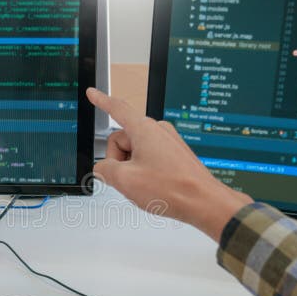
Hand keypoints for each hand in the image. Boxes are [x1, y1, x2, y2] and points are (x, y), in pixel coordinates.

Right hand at [88, 88, 252, 241]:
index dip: (101, 101)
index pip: (117, 109)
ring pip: (135, 151)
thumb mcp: (125, 180)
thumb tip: (102, 168)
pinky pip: (149, 157)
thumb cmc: (173, 188)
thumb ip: (104, 169)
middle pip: (122, 139)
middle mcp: (157, 131)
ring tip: (145, 185)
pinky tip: (154, 186)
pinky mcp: (174, 154)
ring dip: (132, 168)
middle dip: (118, 160)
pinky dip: (144, 171)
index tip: (92, 94)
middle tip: (128, 180)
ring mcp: (167, 142)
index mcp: (144, 129)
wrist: (204, 202)